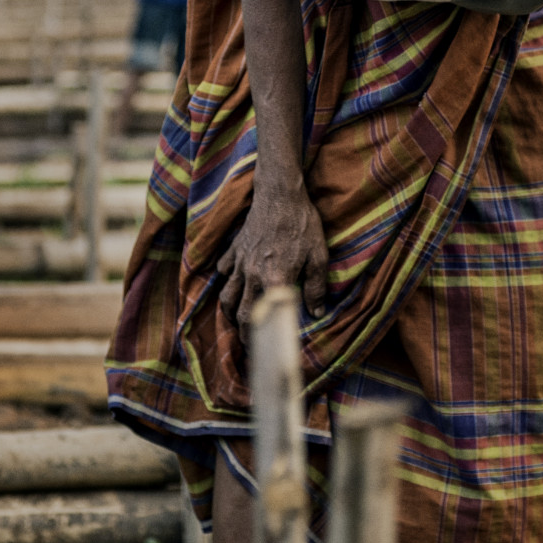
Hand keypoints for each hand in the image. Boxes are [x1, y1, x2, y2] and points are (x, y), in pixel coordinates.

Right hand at [215, 184, 329, 328]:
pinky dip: (226, 279)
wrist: (280, 195)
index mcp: (275, 280)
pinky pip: (224, 270)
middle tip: (248, 342)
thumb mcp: (318, 256)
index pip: (263, 318)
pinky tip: (233, 282)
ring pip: (227, 294)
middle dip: (242, 331)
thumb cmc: (303, 225)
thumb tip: (317, 313)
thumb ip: (316, 287)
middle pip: (240, 312)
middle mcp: (252, 275)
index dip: (262, 337)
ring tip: (236, 318)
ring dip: (230, 310)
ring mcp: (240, 262)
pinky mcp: (234, 249)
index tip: (264, 348)